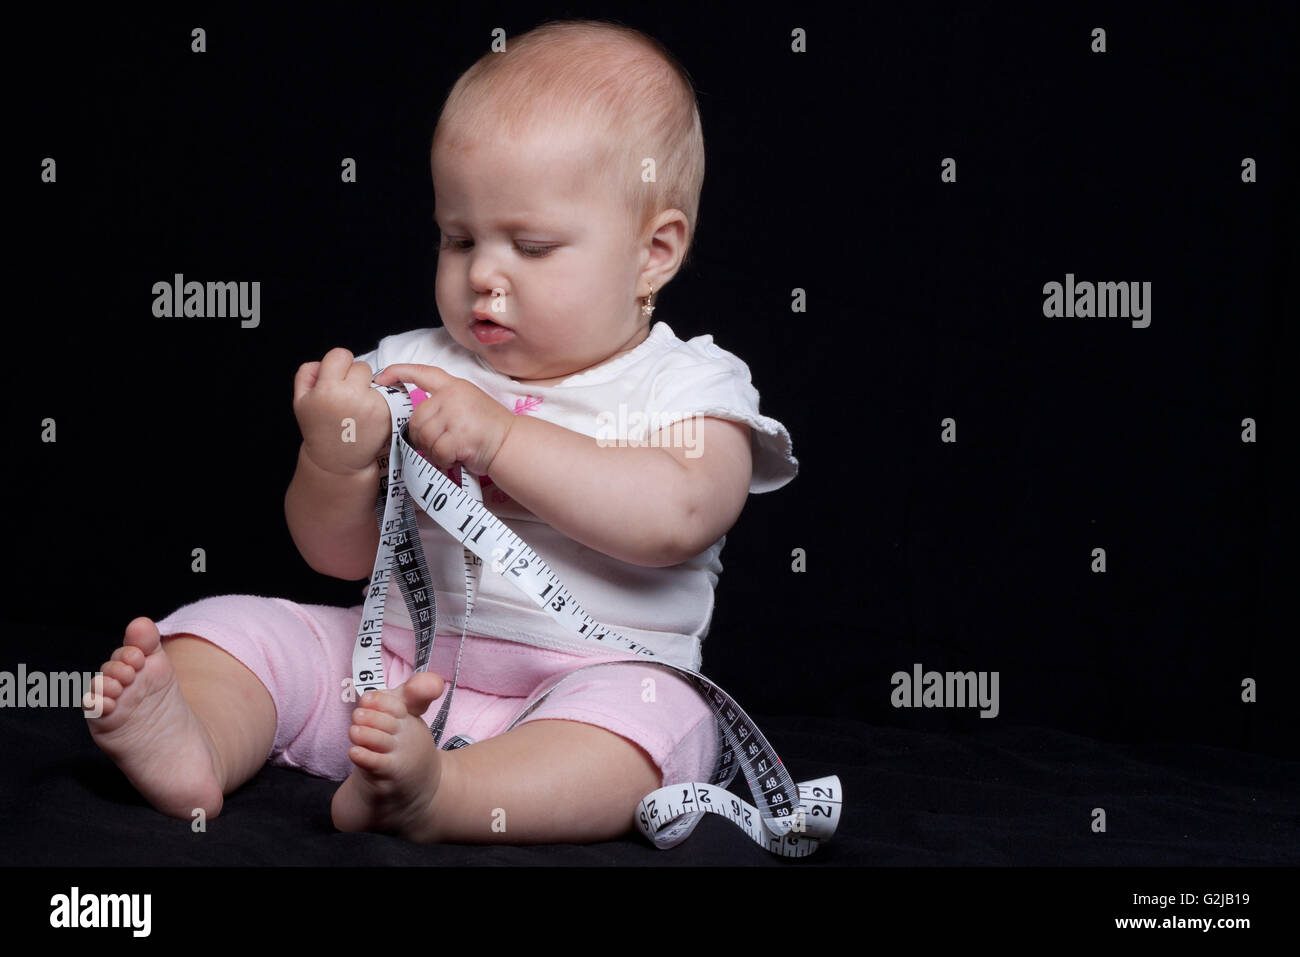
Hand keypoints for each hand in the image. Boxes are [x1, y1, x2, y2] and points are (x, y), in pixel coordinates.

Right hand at [293, 347, 392, 473]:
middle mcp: (352, 395)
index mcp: (328, 389)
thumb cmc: (318, 428)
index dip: (338, 365)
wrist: (338, 459)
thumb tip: (322, 362)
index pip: (341, 354)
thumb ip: (306, 374)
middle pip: (361, 366)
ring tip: (356, 408)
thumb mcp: (300, 400)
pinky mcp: (386, 413)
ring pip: (376, 379)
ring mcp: (372, 405)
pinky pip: (385, 394)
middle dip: (354, 377)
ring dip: (367, 388)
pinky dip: (377, 401)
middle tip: (345, 396)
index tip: (335, 378)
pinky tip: (367, 416)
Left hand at [371, 364, 514, 476]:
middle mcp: (453, 396)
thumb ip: (442, 405)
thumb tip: (416, 422)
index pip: (422, 373)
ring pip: (424, 437)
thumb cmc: (488, 429)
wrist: (511, 443)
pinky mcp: (459, 435)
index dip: (398, 372)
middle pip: (417, 418)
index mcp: (454, 386)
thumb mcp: (467, 404)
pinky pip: (437, 452)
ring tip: (453, 450)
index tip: (381, 377)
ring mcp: (456, 415)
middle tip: (441, 445)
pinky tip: (457, 457)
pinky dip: (444, 460)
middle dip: (423, 437)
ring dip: (434, 451)